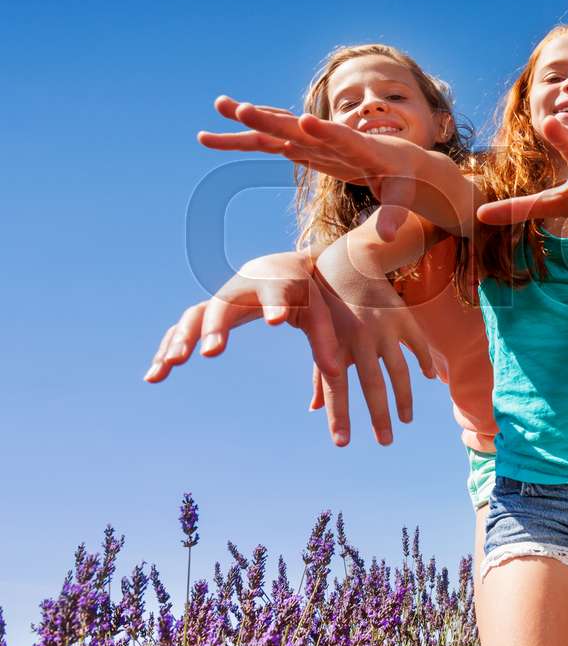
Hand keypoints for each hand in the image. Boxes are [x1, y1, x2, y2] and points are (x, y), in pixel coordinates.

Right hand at [146, 251, 340, 384]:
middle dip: (215, 328)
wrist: (279, 269)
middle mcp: (240, 290)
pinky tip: (154, 376)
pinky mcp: (205, 316)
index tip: (276, 321)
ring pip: (193, 318)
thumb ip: (325, 340)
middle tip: (209, 352)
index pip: (276, 293)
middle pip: (222, 306)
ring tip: (168, 368)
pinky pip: (181, 332)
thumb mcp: (320, 313)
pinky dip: (167, 350)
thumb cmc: (303, 293)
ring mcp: (218, 302)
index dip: (275, 305)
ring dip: (180, 341)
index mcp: (276, 285)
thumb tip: (336, 372)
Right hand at [198, 97, 422, 240]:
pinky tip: (219, 131)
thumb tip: (387, 238)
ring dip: (248, 121)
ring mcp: (316, 141)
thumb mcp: (404, 197)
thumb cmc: (405, 180)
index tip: (305, 121)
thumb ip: (394, 214)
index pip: (342, 138)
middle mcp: (333, 138)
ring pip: (277, 130)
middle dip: (270, 120)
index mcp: (362, 147)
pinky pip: (272, 140)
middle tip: (240, 108)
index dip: (324, 131)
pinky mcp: (305, 147)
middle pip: (299, 128)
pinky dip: (248, 135)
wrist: (401, 161)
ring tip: (217, 106)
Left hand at [310, 256, 437, 446]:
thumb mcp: (320, 338)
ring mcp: (383, 328)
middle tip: (385, 443)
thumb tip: (314, 409)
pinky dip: (425, 362)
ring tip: (406, 420)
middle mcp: (358, 338)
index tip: (342, 443)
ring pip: (398, 371)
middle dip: (379, 417)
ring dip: (403, 399)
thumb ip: (320, 374)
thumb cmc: (329, 308)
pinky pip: (417, 345)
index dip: (337, 416)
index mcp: (334, 345)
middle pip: (372, 386)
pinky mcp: (402, 317)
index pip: (335, 388)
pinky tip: (429, 378)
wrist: (349, 263)